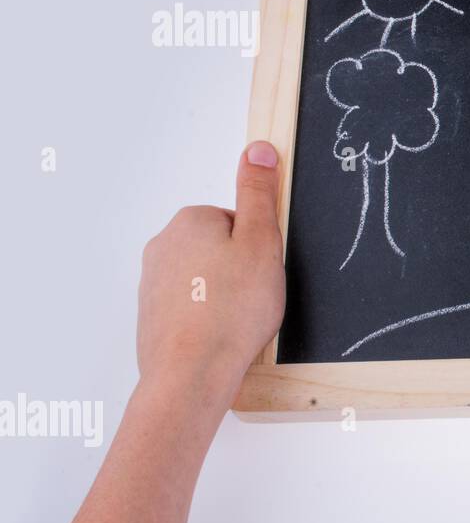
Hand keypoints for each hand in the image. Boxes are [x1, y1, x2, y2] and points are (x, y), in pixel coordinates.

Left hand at [136, 141, 285, 415]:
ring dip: (225, 294)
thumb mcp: (262, 242)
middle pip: (220, 247)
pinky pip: (192, 306)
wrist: (191, 373)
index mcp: (190, 221)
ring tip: (239, 319)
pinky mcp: (153, 315)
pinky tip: (222, 335)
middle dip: (241, 269)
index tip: (265, 269)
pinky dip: (208, 317)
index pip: (239, 221)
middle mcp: (164, 245)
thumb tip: (259, 149)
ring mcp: (154, 282)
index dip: (260, 246)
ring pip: (206, 278)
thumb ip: (259, 193)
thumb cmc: (231, 313)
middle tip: (256, 295)